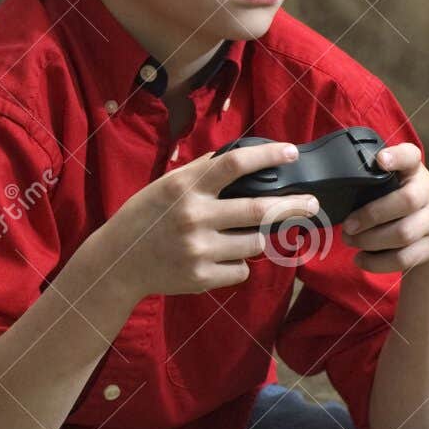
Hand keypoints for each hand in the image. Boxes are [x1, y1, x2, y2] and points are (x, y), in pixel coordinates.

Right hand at [99, 142, 320, 300]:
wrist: (117, 262)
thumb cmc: (144, 218)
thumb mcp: (165, 186)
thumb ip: (199, 172)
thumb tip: (236, 155)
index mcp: (185, 187)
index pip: (233, 163)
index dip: (267, 155)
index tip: (291, 151)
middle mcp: (194, 216)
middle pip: (260, 208)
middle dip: (293, 205)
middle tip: (311, 203)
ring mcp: (199, 249)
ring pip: (255, 242)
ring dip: (256, 238)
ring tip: (239, 236)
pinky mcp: (202, 277)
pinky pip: (241, 269)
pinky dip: (237, 263)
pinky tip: (217, 258)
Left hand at [341, 143, 428, 272]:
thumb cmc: (401, 200)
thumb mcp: (394, 183)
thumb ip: (372, 180)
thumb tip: (327, 188)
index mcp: (415, 172)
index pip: (411, 156)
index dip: (397, 157)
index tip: (380, 159)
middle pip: (406, 201)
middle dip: (370, 215)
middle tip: (347, 225)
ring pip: (403, 234)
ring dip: (369, 241)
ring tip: (350, 241)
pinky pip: (404, 258)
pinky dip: (377, 262)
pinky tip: (360, 259)